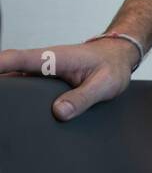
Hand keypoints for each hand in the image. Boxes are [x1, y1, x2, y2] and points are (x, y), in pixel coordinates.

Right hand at [0, 38, 137, 119]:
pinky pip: (26, 89)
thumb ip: (82, 98)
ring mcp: (42, 73)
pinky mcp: (45, 82)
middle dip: (0, 86)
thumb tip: (59, 112)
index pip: (18, 59)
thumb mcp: (103, 84)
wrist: (119, 58)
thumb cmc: (112, 66)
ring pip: (15, 81)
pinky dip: (18, 98)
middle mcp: (43, 63)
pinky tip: (15, 113)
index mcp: (54, 58)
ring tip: (4, 114)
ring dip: (6, 94)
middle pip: (9, 73)